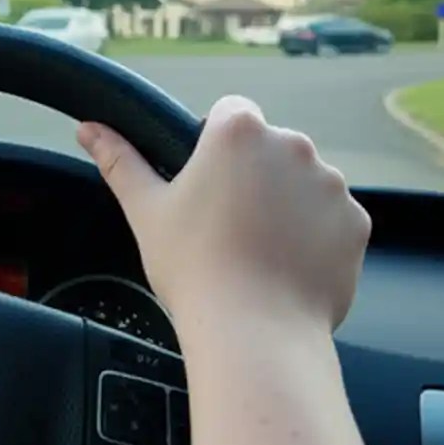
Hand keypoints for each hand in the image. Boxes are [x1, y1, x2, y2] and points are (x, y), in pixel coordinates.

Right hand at [76, 95, 369, 335]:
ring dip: (284, 203)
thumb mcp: (146, 211)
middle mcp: (292, 146)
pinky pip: (330, 218)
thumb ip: (119, 161)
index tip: (204, 184)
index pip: (230, 112)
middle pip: (268, 147)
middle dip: (252, 175)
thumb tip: (88, 128)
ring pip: (301, 182)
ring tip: (256, 250)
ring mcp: (331, 184)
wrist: (254, 332)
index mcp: (239, 133)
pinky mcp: (355, 222)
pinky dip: (313, 235)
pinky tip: (284, 265)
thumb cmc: (193, 268)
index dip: (214, 145)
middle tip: (225, 224)